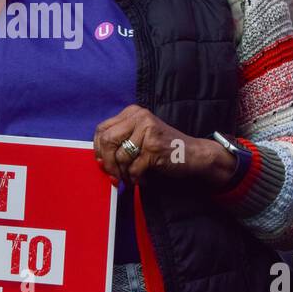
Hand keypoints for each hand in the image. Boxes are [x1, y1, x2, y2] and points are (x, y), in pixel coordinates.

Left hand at [93, 105, 235, 187]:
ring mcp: (147, 131)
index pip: (101, 129)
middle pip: (107, 141)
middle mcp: (139, 117)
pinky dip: (136, 179)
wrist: (195, 154)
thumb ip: (119, 143)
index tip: (103, 162)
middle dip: (107, 163)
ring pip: (120, 157)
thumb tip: (98, 160)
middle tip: (114, 176)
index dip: (98, 149)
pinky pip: (133, 168)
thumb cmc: (165, 149)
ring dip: (123, 174)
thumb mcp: (140, 137)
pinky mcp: (154, 147)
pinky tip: (143, 179)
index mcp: (133, 112)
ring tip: (132, 178)